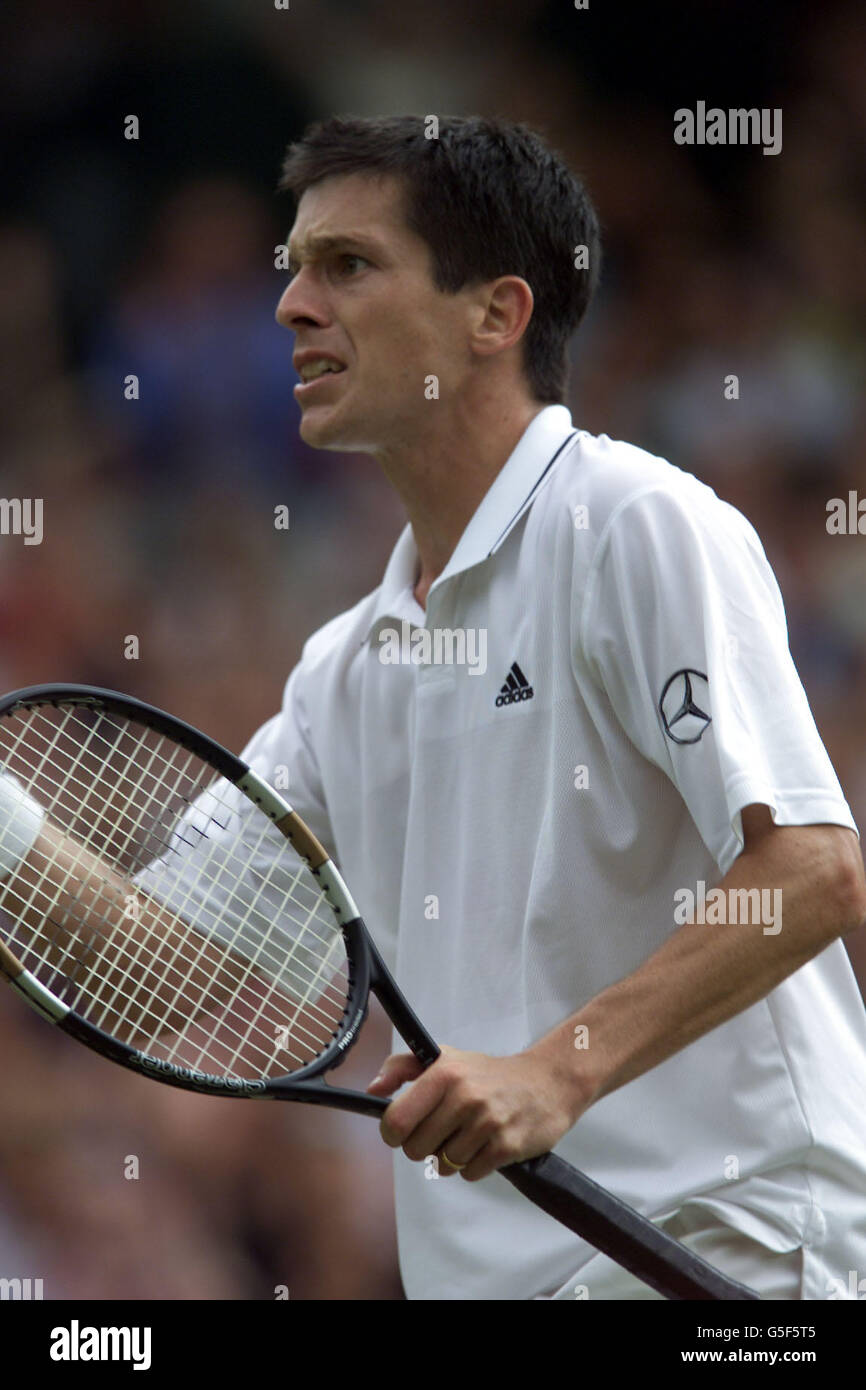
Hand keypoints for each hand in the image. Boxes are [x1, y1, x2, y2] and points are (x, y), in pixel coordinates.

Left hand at [365, 1042, 587, 1181]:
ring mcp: (487, 1122)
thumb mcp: (445, 1058)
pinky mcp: (506, 1146)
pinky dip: (472, 1166)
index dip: (393, 1133)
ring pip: (443, 1165)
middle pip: (416, 1149)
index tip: (403, 1130)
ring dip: (450, 1157)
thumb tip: (372, 1090)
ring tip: (467, 1136)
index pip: (396, 1121)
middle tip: (442, 1131)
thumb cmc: (488, 1073)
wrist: (547, 1082)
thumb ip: (402, 1068)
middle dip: (424, 1146)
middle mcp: (465, 1096)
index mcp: (445, 1073)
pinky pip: (469, 1174)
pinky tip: (484, 1145)